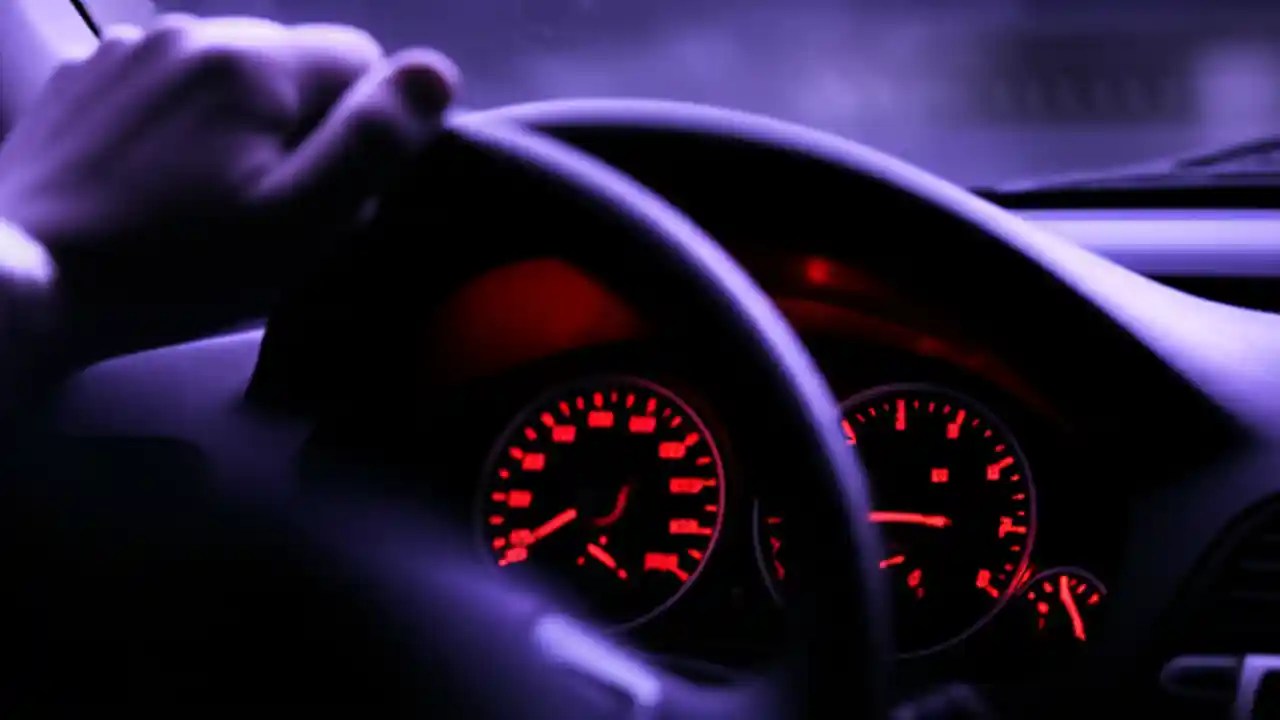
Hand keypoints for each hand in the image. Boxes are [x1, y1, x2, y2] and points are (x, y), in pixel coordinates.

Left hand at [0, 15, 458, 356]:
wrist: (21, 278)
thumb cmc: (176, 265)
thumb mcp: (300, 220)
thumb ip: (374, 142)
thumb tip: (435, 73)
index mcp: (255, 61)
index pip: (363, 59)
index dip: (366, 129)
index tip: (332, 191)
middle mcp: (193, 31)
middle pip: (296, 67)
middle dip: (305, 127)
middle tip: (273, 210)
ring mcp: (131, 50)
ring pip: (233, 76)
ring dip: (244, 126)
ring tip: (210, 201)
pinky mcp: (87, 78)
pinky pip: (173, 87)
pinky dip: (186, 125)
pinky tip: (159, 184)